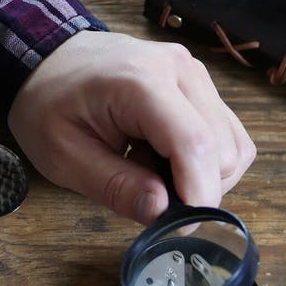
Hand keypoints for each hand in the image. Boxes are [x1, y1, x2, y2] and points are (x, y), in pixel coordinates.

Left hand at [7, 31, 255, 223]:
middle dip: (196, 190)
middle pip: (222, 151)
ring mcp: (197, 76)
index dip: (197, 195)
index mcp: (140, 81)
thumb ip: (115, 187)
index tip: (179, 228)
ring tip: (156, 171)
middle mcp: (180, 71)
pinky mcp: (205, 88)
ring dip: (205, 178)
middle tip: (149, 192)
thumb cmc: (50, 103)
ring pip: (234, 148)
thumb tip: (162, 213)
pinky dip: (210, 164)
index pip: (194, 144)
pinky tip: (171, 161)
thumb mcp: (63, 155)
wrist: (51, 58)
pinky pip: (231, 139)